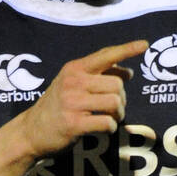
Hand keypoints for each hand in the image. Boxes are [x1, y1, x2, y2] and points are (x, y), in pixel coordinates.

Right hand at [18, 39, 148, 158]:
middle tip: (114, 108)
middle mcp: (73, 82)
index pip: (105, 54)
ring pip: (115, 103)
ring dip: (118, 114)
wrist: (31, 131)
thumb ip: (99, 75)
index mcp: (75, 69)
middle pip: (117, 84)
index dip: (127, 49)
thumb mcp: (73, 84)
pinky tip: (102, 128)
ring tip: (110, 118)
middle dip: (122, 99)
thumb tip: (128, 72)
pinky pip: (107, 123)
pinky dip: (110, 128)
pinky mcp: (74, 124)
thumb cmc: (57, 106)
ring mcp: (72, 102)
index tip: (145, 44)